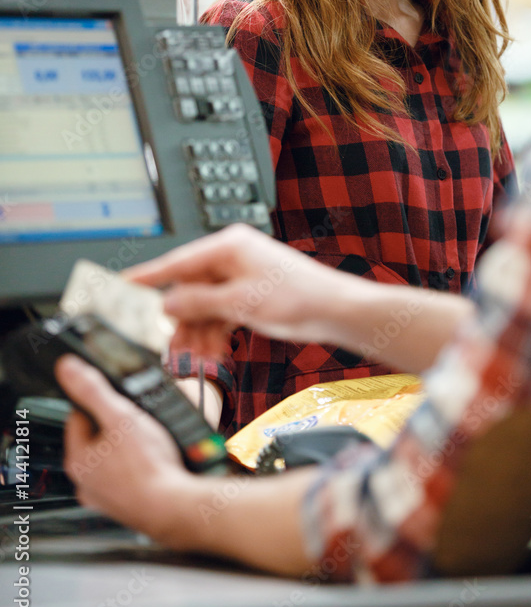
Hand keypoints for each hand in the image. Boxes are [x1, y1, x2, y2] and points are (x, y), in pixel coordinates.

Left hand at [55, 355, 188, 542]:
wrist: (174, 507)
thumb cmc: (148, 466)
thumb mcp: (121, 416)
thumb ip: (93, 390)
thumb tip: (67, 368)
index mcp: (77, 459)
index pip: (78, 416)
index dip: (101, 403)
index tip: (121, 401)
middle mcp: (85, 482)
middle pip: (96, 438)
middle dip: (117, 426)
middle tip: (140, 421)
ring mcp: (106, 497)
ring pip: (113, 459)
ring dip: (129, 448)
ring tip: (151, 441)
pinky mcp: (126, 507)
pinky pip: (129, 477)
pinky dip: (140, 469)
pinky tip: (156, 464)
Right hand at [126, 224, 359, 351]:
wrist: (334, 310)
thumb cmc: (297, 297)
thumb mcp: (238, 303)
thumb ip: (197, 303)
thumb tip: (167, 304)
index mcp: (228, 246)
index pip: (176, 262)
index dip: (146, 278)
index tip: (120, 286)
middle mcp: (232, 256)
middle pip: (189, 288)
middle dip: (179, 321)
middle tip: (162, 344)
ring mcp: (242, 274)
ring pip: (205, 304)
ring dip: (197, 333)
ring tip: (191, 359)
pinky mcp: (251, 292)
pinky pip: (221, 311)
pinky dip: (215, 332)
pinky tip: (211, 354)